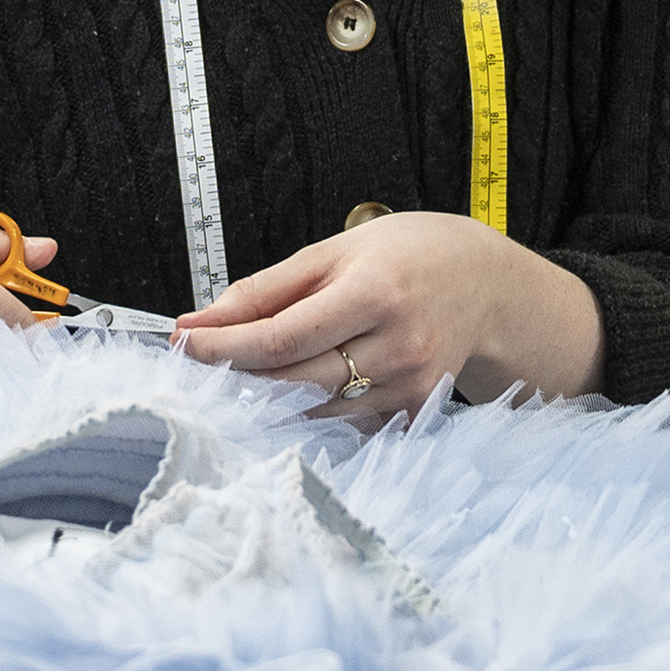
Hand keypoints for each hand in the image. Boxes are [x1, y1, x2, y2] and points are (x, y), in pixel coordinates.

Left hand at [176, 212, 602, 420]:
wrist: (487, 285)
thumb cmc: (409, 256)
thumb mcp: (336, 251)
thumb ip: (266, 288)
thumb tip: (201, 321)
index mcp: (374, 292)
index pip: (281, 335)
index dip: (223, 346)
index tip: (182, 343)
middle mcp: (397, 344)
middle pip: (292, 380)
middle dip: (235, 373)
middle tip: (197, 359)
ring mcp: (409, 383)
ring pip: (311, 406)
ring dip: (267, 392)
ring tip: (245, 365)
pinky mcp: (413, 409)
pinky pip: (341, 419)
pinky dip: (309, 404)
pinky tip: (297, 382)